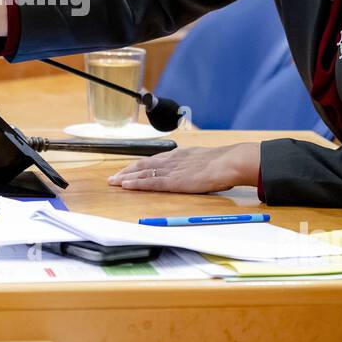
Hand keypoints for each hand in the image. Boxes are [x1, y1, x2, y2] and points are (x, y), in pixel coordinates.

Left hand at [108, 143, 260, 193]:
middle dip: (126, 171)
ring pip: (143, 173)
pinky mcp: (174, 181)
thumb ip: (193, 163)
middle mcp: (171, 160)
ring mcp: (171, 170)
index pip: (153, 160)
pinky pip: (151, 183)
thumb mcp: (203, 158)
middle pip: (143, 165)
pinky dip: (137, 184)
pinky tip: (126, 186)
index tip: (127, 170)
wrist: (229, 162)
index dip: (138, 166)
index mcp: (179, 155)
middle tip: (113, 178)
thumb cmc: (222, 163)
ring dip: (126, 178)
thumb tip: (192, 169)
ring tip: (113, 182)